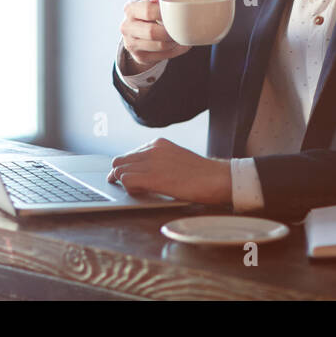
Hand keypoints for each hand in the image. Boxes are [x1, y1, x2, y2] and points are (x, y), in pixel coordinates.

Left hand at [107, 138, 231, 204]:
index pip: (129, 154)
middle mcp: (152, 149)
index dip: (125, 167)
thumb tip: (142, 172)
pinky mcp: (154, 177)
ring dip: (121, 181)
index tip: (124, 176)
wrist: (217, 178)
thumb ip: (158, 161)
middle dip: (117, 173)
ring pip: (119, 169)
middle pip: (120, 160)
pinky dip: (127, 188)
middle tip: (119, 185)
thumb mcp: (176, 159)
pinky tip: (137, 193)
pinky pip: (126, 180)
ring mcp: (152, 162)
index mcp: (158, 144)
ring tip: (131, 190)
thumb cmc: (201, 174)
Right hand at [119, 0, 191, 72]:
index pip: (148, 11)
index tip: (175, 13)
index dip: (164, 13)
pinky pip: (162, 56)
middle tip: (181, 27)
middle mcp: (126, 27)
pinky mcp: (139, 57)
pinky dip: (175, 51)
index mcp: (130, 9)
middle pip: (152, 32)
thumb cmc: (150, 12)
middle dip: (170, 31)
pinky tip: (179, 44)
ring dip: (175, 42)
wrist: (140, 32)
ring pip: (160, 46)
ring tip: (181, 35)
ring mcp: (131, 44)